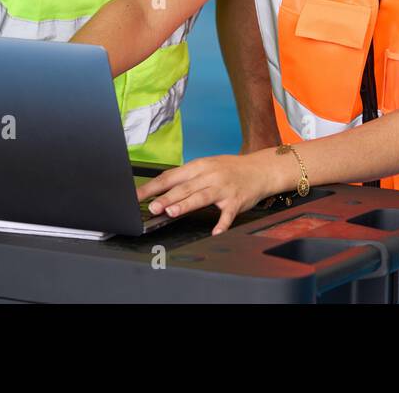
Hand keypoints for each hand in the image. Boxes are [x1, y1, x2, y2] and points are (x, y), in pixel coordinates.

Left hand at [137, 152, 276, 235]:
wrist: (260, 169)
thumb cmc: (230, 170)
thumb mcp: (207, 167)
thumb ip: (187, 178)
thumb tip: (161, 191)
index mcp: (199, 166)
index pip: (171, 176)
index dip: (154, 186)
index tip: (138, 196)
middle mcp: (210, 175)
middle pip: (185, 187)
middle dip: (167, 197)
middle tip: (153, 207)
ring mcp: (224, 188)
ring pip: (202, 196)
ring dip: (186, 204)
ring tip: (172, 212)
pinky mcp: (237, 201)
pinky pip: (228, 214)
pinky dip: (222, 223)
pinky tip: (215, 232)